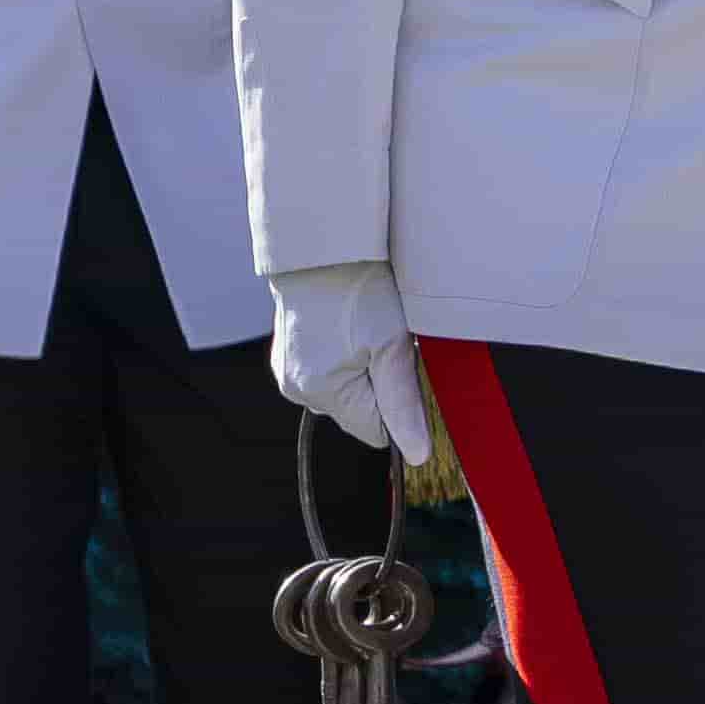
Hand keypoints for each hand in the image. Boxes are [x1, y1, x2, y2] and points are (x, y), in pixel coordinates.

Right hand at [260, 261, 428, 462]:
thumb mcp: (392, 346)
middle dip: (379, 384)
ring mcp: (288, 373)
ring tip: (363, 330)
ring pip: (346, 392)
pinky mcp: (287, 357)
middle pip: (361, 412)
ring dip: (363, 370)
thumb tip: (417, 455)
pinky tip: (346, 328)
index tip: (400, 365)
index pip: (377, 431)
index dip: (398, 404)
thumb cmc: (358, 290)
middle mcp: (298, 391)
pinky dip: (344, 358)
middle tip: (383, 341)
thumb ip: (403, 404)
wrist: (321, 248)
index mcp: (322, 393)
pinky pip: (327, 374)